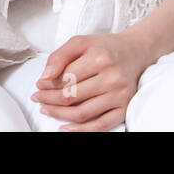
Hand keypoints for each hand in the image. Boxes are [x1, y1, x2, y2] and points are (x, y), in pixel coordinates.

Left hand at [31, 30, 160, 131]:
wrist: (135, 52)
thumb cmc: (104, 48)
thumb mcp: (81, 42)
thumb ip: (60, 56)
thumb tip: (45, 77)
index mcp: (99, 58)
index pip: (65, 78)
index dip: (47, 84)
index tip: (38, 85)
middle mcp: (112, 78)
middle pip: (71, 96)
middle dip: (49, 99)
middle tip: (38, 99)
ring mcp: (119, 95)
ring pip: (82, 113)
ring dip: (59, 114)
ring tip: (46, 110)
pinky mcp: (125, 108)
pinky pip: (101, 125)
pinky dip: (81, 130)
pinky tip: (65, 128)